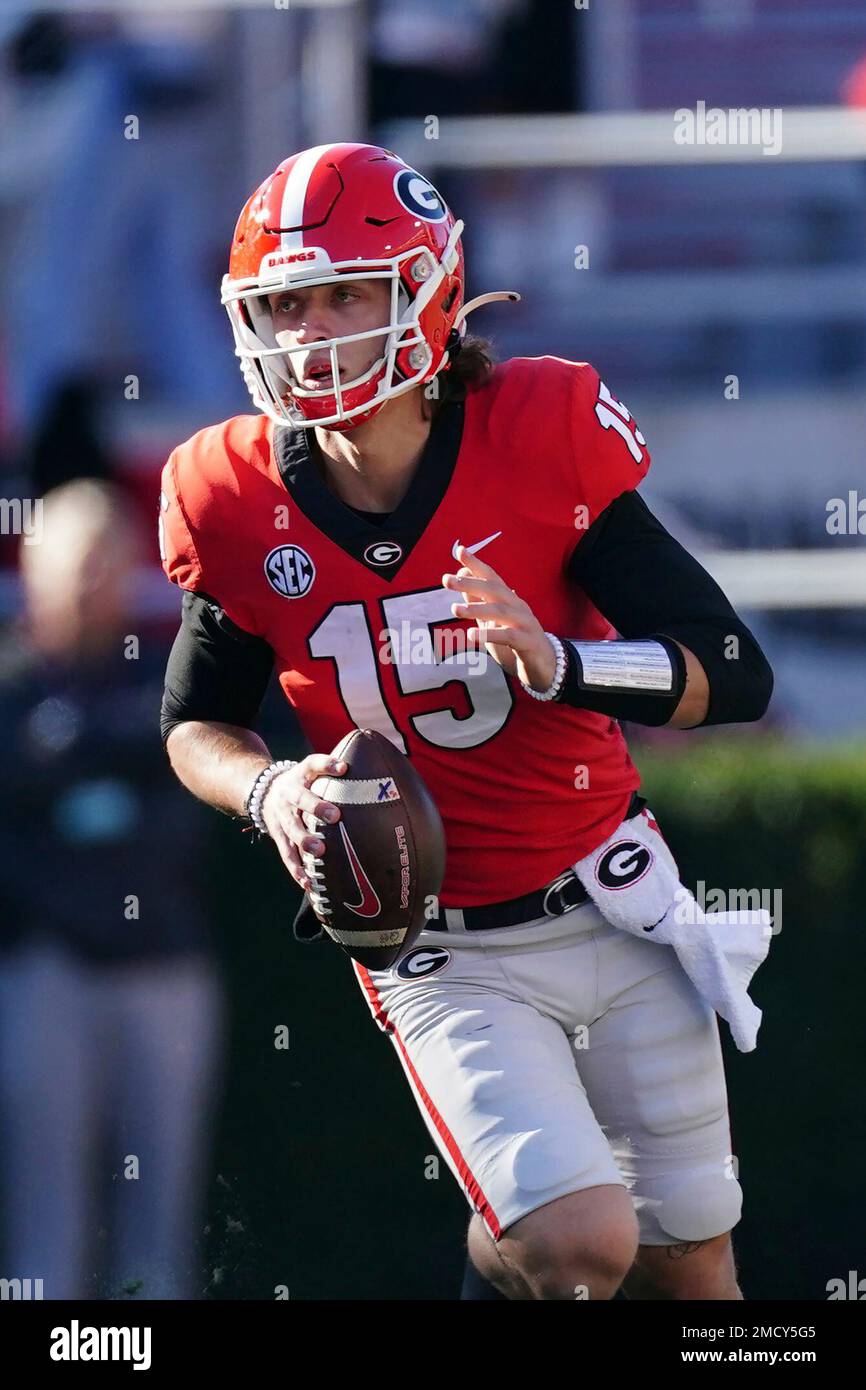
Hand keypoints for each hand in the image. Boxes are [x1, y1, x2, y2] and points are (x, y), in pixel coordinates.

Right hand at [259, 753, 346, 890]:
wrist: (265, 792)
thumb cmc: (303, 783)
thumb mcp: (313, 771)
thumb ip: (335, 772)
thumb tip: (371, 774)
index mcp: (301, 775)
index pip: (313, 764)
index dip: (327, 765)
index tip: (343, 767)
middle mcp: (289, 794)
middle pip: (300, 798)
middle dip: (316, 807)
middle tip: (335, 816)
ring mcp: (282, 816)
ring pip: (292, 829)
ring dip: (305, 840)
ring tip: (320, 851)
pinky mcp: (278, 836)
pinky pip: (287, 854)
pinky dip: (296, 869)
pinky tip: (308, 882)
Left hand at [442, 545, 556, 690]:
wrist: (545, 667)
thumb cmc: (516, 642)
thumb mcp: (493, 622)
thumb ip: (479, 603)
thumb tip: (462, 580)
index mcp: (510, 600)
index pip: (492, 577)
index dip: (477, 564)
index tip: (460, 551)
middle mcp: (518, 607)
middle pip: (494, 590)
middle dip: (470, 583)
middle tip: (447, 580)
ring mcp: (526, 623)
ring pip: (500, 611)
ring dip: (476, 609)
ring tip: (454, 610)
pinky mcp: (529, 642)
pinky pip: (508, 636)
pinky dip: (490, 634)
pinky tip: (471, 635)